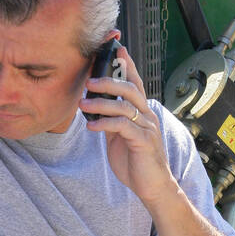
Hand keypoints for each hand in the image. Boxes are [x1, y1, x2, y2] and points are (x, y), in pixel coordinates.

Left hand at [79, 40, 176, 206]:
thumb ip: (111, 119)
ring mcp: (147, 128)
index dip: (126, 65)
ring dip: (100, 103)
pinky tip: (91, 126)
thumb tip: (94, 105)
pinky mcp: (143, 142)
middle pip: (130, 88)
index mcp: (142, 111)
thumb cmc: (135, 161)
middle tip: (88, 81)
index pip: (134, 82)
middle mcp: (147, 116)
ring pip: (124, 106)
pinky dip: (104, 124)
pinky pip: (122, 126)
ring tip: (82, 104)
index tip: (116, 49)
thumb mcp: (120, 136)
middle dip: (108, 81)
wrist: (152, 187)